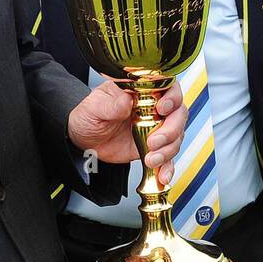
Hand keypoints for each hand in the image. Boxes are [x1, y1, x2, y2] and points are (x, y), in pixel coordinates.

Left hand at [67, 79, 185, 182]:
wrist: (84, 140)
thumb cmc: (89, 116)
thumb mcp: (94, 107)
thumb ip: (111, 104)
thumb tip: (127, 100)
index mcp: (140, 91)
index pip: (166, 86)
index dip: (171, 97)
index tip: (162, 109)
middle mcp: (153, 108)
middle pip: (178, 113)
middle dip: (171, 129)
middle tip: (154, 141)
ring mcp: (155, 128)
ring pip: (176, 136)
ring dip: (168, 150)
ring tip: (150, 159)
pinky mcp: (154, 147)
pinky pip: (168, 156)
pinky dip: (168, 167)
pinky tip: (163, 175)